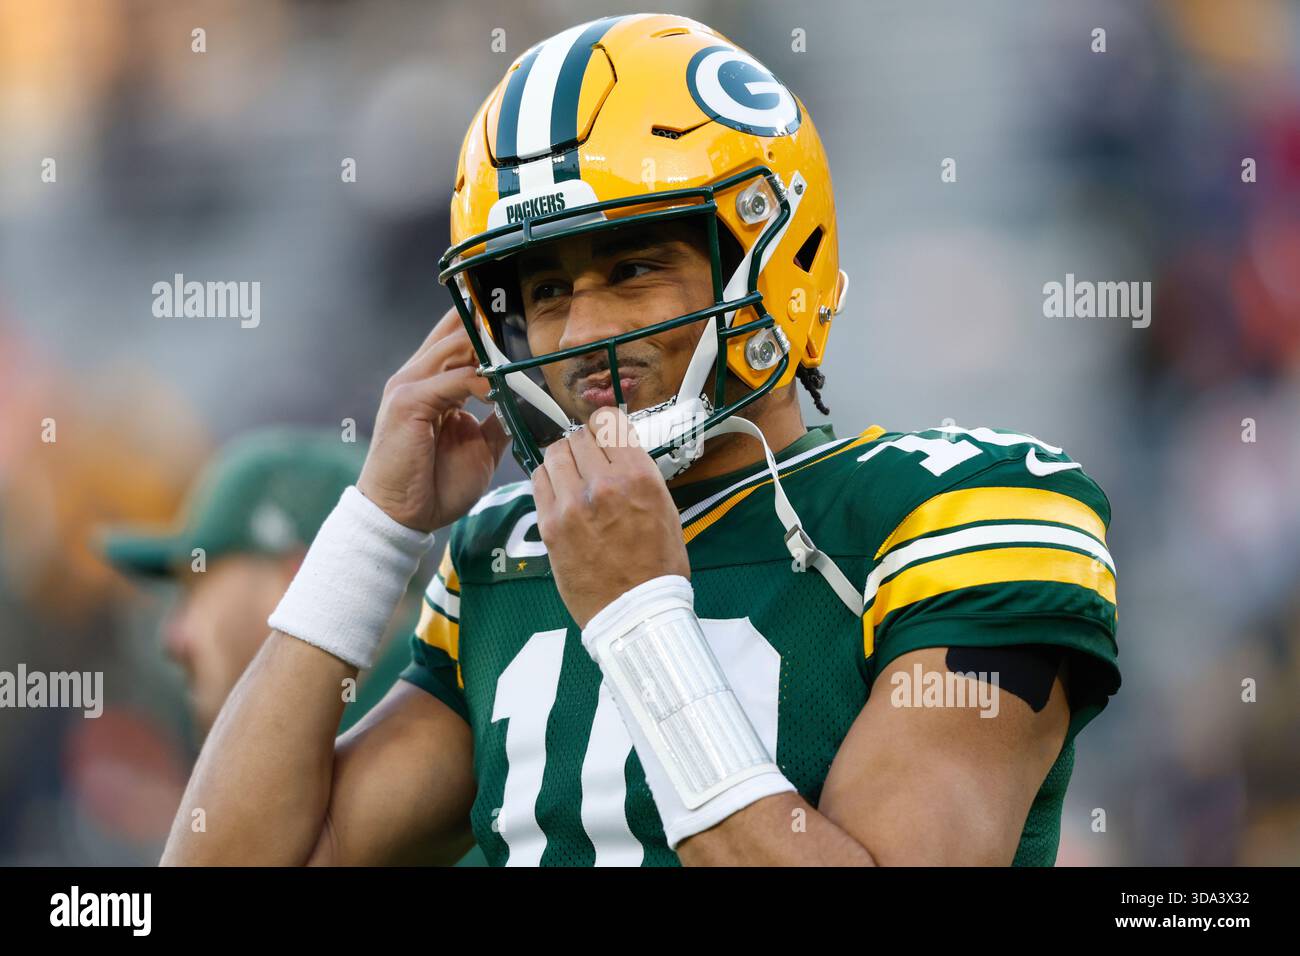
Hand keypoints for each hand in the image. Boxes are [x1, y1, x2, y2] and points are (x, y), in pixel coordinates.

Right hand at [357, 307, 510, 531]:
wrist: (402, 516)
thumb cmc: (435, 485)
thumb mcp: (479, 446)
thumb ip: (498, 419)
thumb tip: (526, 402)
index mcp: (433, 383)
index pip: (457, 337)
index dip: (486, 327)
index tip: (524, 325)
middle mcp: (418, 376)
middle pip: (456, 333)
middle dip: (493, 331)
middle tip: (531, 332)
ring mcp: (409, 385)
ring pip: (454, 347)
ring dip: (490, 350)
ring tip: (522, 355)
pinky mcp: (407, 402)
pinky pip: (451, 379)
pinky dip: (480, 380)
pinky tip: (500, 388)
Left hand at [532, 406, 689, 627]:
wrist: (636, 612)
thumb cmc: (659, 565)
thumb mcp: (666, 509)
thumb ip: (640, 474)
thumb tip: (618, 449)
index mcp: (639, 477)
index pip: (610, 423)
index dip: (606, 425)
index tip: (606, 434)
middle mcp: (603, 484)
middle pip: (580, 436)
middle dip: (586, 442)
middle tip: (590, 458)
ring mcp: (571, 504)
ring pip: (555, 452)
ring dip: (564, 457)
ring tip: (572, 472)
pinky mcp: (550, 525)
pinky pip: (538, 480)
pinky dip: (548, 478)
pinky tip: (559, 490)